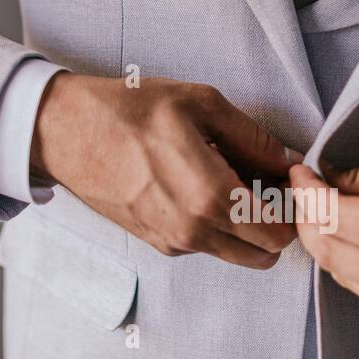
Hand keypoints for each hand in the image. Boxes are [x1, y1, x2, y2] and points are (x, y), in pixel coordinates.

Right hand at [31, 72, 298, 268]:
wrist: (65, 132)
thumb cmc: (127, 111)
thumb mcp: (200, 104)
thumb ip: (253, 137)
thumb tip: (287, 160)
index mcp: (211, 197)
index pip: (280, 232)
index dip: (293, 208)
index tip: (287, 183)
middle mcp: (194, 231)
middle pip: (265, 254)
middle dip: (276, 225)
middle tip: (268, 186)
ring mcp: (174, 243)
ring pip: (237, 254)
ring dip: (246, 228)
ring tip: (232, 182)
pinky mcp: (158, 244)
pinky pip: (206, 246)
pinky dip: (216, 226)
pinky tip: (200, 188)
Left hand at [289, 144, 358, 332]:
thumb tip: (325, 179)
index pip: (332, 216)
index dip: (306, 192)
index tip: (299, 173)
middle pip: (327, 250)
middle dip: (308, 219)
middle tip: (306, 192)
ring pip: (341, 275)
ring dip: (327, 244)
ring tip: (329, 213)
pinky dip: (351, 267)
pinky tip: (358, 243)